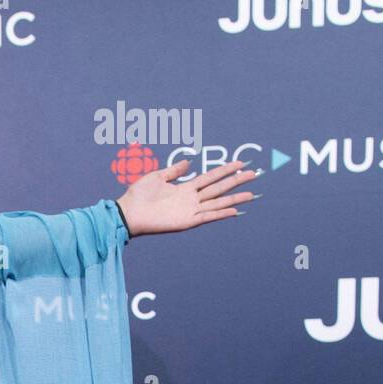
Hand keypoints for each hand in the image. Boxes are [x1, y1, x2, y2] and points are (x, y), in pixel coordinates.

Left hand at [117, 158, 259, 236]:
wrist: (127, 213)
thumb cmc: (138, 196)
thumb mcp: (157, 176)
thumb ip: (175, 170)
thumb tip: (189, 162)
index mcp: (184, 187)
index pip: (210, 177)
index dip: (225, 169)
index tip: (241, 163)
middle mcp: (190, 199)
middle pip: (219, 187)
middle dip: (237, 181)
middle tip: (255, 174)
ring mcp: (190, 210)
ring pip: (218, 202)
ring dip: (235, 198)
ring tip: (251, 194)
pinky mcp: (186, 221)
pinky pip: (207, 216)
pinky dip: (221, 213)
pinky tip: (234, 211)